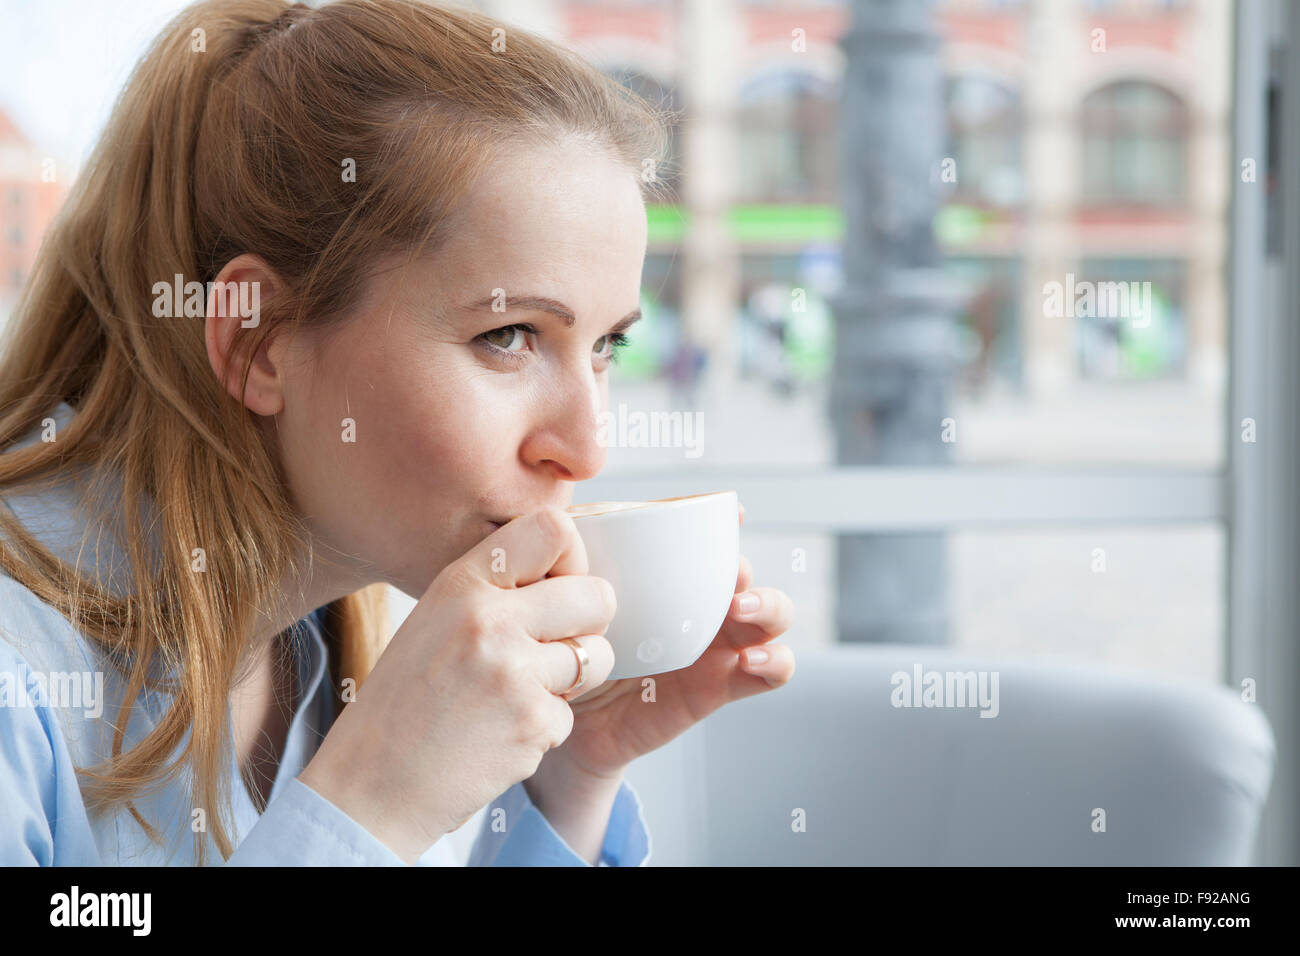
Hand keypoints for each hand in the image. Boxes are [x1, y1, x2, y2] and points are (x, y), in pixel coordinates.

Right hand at [299, 507, 616, 862]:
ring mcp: (512, 672)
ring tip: (519, 694)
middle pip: (597, 595)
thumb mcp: (434, 620)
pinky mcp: (530, 723)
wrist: (368, 786)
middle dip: (591, 623)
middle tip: (558, 647)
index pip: (554, 529)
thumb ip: (494, 589)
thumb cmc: (404, 702)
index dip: (572, 559)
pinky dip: (544, 729)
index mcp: (461, 583)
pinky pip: (571, 713)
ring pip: (596, 657)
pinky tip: (499, 735)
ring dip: (573, 681)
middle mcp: (488, 618)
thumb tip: (568, 571)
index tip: (559, 586)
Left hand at [537, 501, 794, 784]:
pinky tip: (752, 661)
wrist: (562, 716)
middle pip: (744, 573)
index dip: (724, 523)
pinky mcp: (722, 685)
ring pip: (772, 614)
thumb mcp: (560, 601)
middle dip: (743, 568)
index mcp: (666, 576)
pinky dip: (775, 662)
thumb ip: (564, 562)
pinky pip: (771, 672)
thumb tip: (556, 518)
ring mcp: (717, 643)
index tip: (731, 514)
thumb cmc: (561, 646)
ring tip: (742, 610)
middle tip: (730, 576)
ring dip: (770, 606)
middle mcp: (698, 603)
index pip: (704, 540)